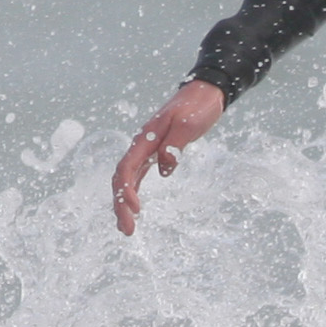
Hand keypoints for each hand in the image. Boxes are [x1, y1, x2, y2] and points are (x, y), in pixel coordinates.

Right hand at [112, 79, 226, 234]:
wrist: (203, 94)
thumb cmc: (197, 107)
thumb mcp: (189, 124)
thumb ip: (175, 144)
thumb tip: (165, 166)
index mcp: (146, 138)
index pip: (128, 167)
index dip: (127, 190)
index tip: (136, 209)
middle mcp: (142, 146)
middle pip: (123, 178)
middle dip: (121, 205)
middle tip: (127, 232)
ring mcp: (146, 150)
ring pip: (128, 180)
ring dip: (124, 204)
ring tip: (127, 229)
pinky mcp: (155, 153)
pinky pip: (138, 176)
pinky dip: (134, 193)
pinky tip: (136, 210)